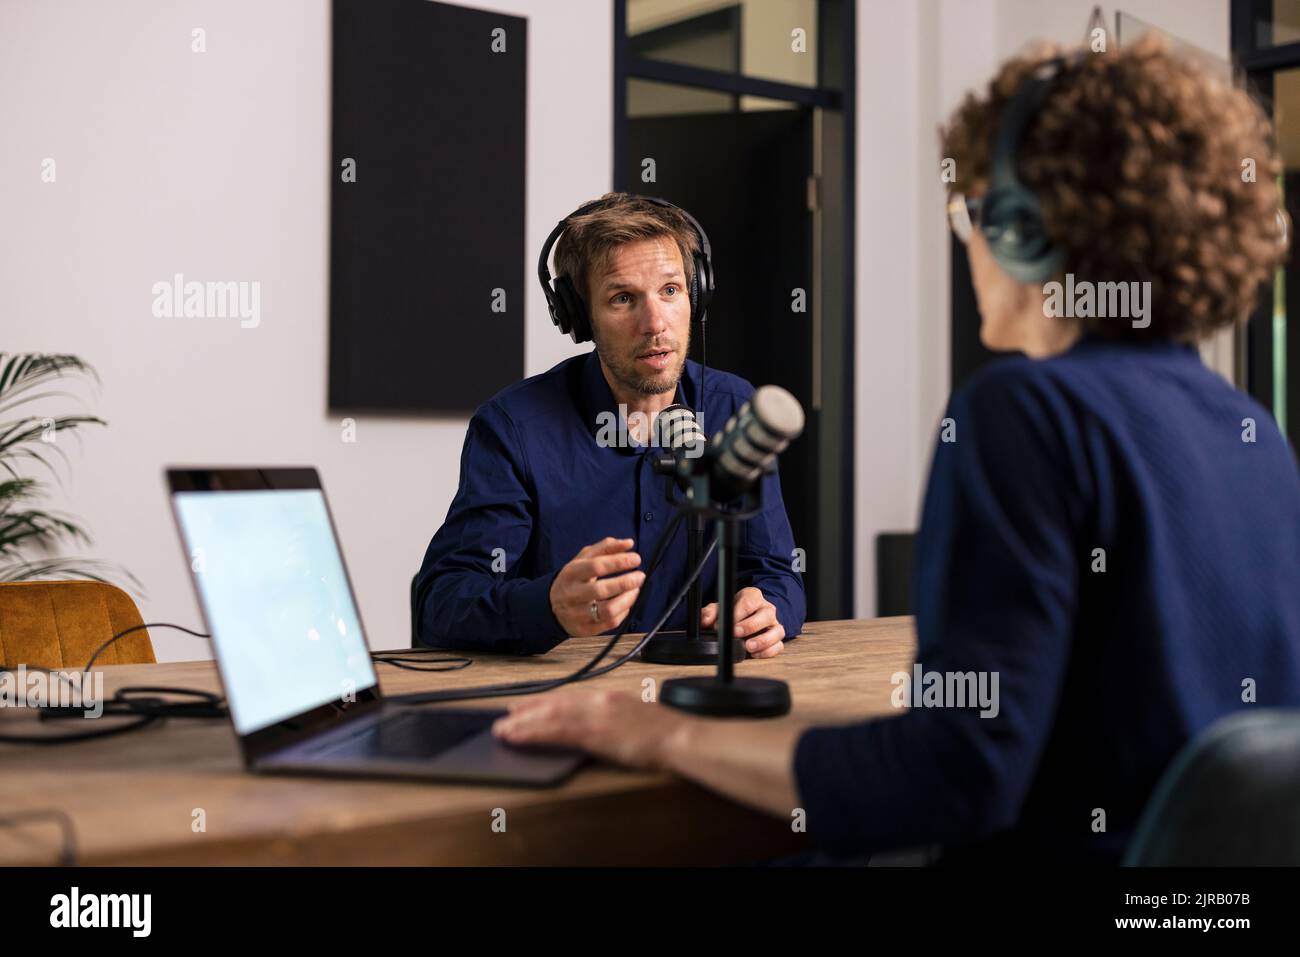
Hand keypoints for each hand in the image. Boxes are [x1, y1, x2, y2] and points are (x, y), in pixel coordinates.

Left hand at [493, 689, 689, 769]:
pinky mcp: (595, 733)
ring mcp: (596, 715)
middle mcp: (599, 701)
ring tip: (504, 729)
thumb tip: (595, 729)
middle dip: (527, 712)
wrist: (680, 738)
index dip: (543, 703)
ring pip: (550, 716)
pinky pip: (556, 732)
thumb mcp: (636, 720)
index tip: (524, 706)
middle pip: (554, 704)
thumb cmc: (665, 734)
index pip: (568, 698)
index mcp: (610, 698)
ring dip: (523, 723)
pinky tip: (519, 736)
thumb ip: (613, 721)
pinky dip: (533, 733)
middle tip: (505, 718)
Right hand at [549, 537, 643, 636]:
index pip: (596, 566)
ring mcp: (577, 614)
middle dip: (626, 582)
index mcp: (570, 573)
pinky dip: (623, 612)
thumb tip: (628, 543)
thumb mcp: (583, 558)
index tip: (636, 559)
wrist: (553, 606)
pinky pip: (610, 623)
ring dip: (628, 599)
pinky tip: (626, 603)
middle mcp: (572, 594)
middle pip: (602, 590)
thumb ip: (606, 547)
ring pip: (608, 610)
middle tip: (640, 576)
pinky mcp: (584, 629)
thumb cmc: (574, 579)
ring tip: (635, 590)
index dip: (619, 561)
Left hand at [700, 586, 784, 657]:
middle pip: (765, 615)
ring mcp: (774, 624)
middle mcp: (767, 609)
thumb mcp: (720, 608)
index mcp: (753, 596)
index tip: (724, 623)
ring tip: (748, 647)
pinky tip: (754, 654)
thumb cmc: (734, 611)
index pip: (749, 602)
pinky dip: (768, 651)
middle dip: (750, 625)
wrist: (747, 616)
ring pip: (777, 631)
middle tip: (735, 633)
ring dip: (763, 640)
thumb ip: (710, 613)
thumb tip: (705, 621)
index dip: (737, 613)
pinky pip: (779, 646)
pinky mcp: (777, 639)